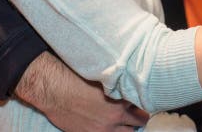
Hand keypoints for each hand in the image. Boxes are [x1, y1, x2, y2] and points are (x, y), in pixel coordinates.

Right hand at [15, 52, 148, 131]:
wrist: (54, 92)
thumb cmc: (74, 78)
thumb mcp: (102, 76)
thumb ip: (118, 80)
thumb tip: (128, 77)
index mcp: (120, 97)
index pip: (144, 101)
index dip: (145, 98)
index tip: (146, 95)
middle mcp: (116, 115)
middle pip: (140, 119)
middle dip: (140, 114)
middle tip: (139, 109)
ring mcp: (105, 128)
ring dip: (130, 126)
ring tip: (128, 120)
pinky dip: (115, 131)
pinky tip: (113, 125)